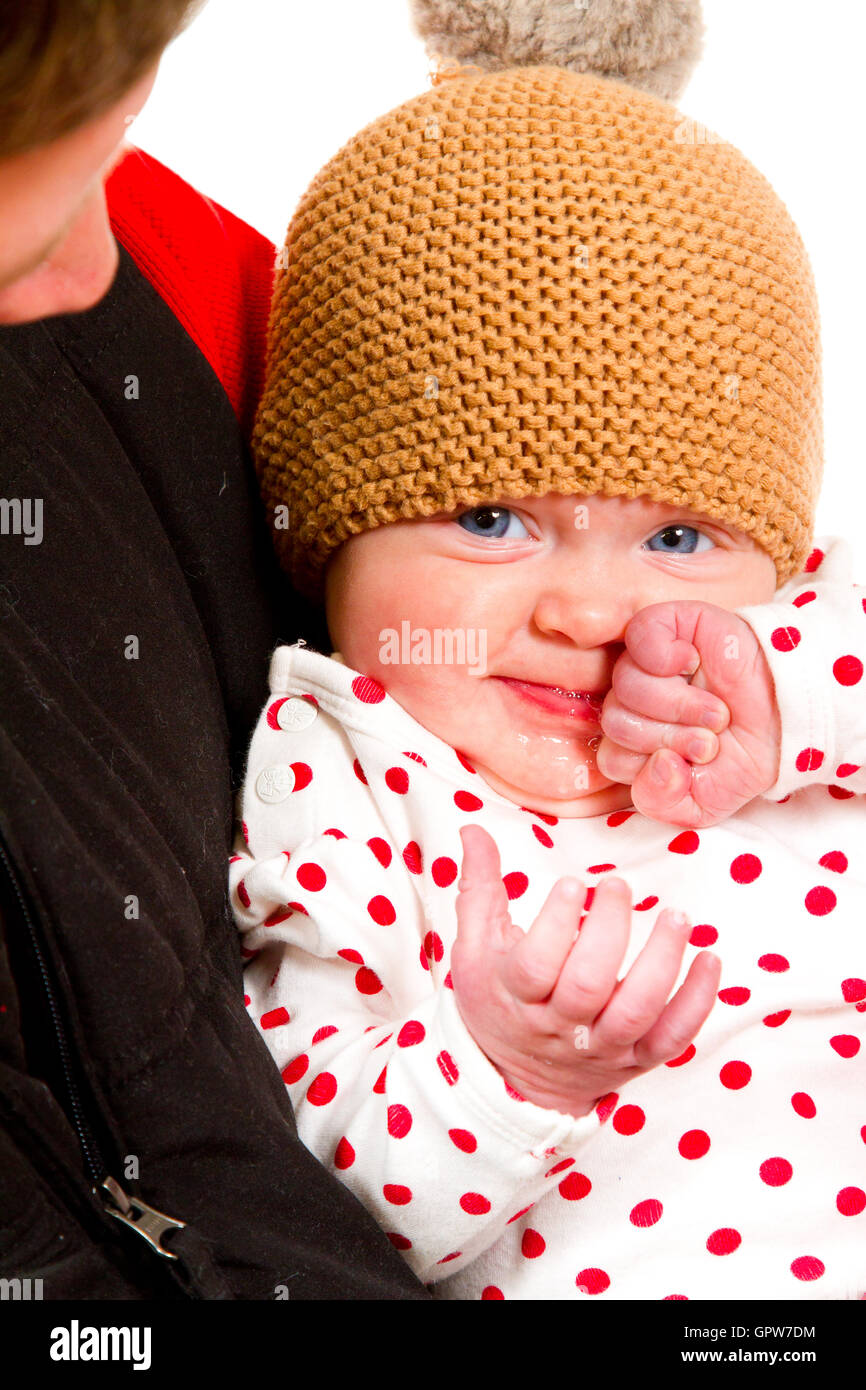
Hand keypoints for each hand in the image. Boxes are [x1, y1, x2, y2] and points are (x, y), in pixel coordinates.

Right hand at [450, 825, 720, 1117]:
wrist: (515, 1080)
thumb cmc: (497, 1002)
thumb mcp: (475, 949)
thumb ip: (479, 889)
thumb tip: (474, 829)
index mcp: (516, 997)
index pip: (535, 965)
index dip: (555, 924)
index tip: (572, 883)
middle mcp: (559, 1026)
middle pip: (587, 986)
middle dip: (609, 933)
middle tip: (618, 886)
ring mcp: (601, 1046)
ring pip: (635, 1012)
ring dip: (661, 962)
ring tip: (676, 917)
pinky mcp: (636, 1060)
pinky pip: (672, 1038)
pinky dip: (696, 1003)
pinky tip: (709, 960)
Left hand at [596, 600, 781, 827]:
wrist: (789, 720)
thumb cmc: (742, 757)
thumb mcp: (702, 804)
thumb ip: (662, 802)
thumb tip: (658, 764)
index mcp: (636, 741)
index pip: (612, 757)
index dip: (651, 768)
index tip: (696, 766)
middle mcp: (636, 702)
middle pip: (617, 721)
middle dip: (668, 737)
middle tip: (709, 740)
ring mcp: (648, 662)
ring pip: (627, 685)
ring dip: (678, 704)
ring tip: (716, 711)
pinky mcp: (668, 624)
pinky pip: (638, 635)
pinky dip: (663, 655)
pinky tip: (693, 664)